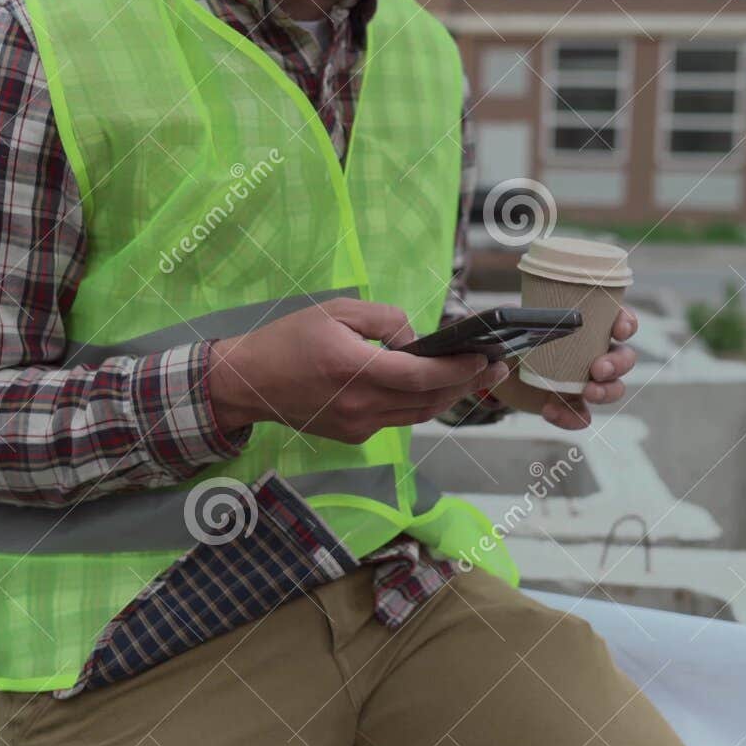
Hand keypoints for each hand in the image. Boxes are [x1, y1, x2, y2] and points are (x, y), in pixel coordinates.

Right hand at [208, 298, 510, 444]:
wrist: (247, 383)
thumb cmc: (288, 340)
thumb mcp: (335, 311)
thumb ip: (384, 320)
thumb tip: (416, 340)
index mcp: (354, 369)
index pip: (420, 375)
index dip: (458, 369)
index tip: (485, 356)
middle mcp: (360, 404)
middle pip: (429, 400)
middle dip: (468, 384)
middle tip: (498, 367)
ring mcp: (358, 425)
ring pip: (418, 415)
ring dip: (450, 397)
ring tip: (478, 378)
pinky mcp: (354, 435)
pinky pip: (397, 419)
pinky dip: (420, 403)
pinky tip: (435, 386)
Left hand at [490, 306, 639, 430]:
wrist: (498, 372)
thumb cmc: (514, 340)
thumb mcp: (513, 324)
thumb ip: (513, 315)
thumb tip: (511, 312)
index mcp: (587, 328)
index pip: (619, 321)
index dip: (626, 323)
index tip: (619, 330)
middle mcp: (593, 354)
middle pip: (625, 358)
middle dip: (618, 364)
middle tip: (598, 369)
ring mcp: (585, 381)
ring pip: (614, 389)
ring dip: (606, 392)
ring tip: (587, 392)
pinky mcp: (571, 405)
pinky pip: (583, 417)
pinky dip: (571, 418)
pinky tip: (549, 411)